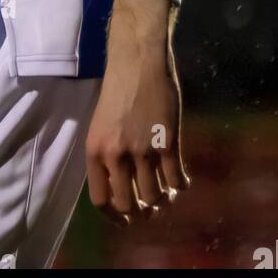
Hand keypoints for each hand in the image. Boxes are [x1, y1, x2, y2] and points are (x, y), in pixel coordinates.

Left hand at [84, 0, 189, 226]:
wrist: (138, 59)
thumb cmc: (119, 87)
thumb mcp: (102, 124)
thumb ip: (109, 155)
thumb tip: (121, 190)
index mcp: (94, 150)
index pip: (100, 201)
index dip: (115, 216)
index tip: (126, 219)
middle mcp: (116, 154)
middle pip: (129, 206)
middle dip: (141, 212)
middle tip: (151, 207)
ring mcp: (143, 150)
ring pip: (155, 198)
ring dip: (163, 201)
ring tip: (167, 194)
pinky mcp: (168, 143)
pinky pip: (178, 181)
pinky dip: (182, 186)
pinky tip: (183, 181)